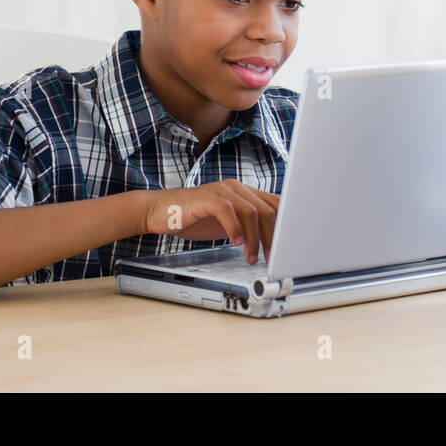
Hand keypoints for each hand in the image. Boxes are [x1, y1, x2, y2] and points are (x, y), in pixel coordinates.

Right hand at [141, 180, 279, 263]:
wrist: (159, 211)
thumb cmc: (193, 216)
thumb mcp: (227, 221)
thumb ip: (247, 224)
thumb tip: (271, 240)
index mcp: (244, 192)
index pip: (274, 203)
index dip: (284, 225)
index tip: (286, 247)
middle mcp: (235, 187)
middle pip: (266, 210)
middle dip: (272, 237)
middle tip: (271, 257)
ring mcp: (220, 190)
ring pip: (250, 212)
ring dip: (254, 238)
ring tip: (251, 257)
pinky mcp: (205, 198)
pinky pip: (227, 211)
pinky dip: (235, 228)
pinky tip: (236, 243)